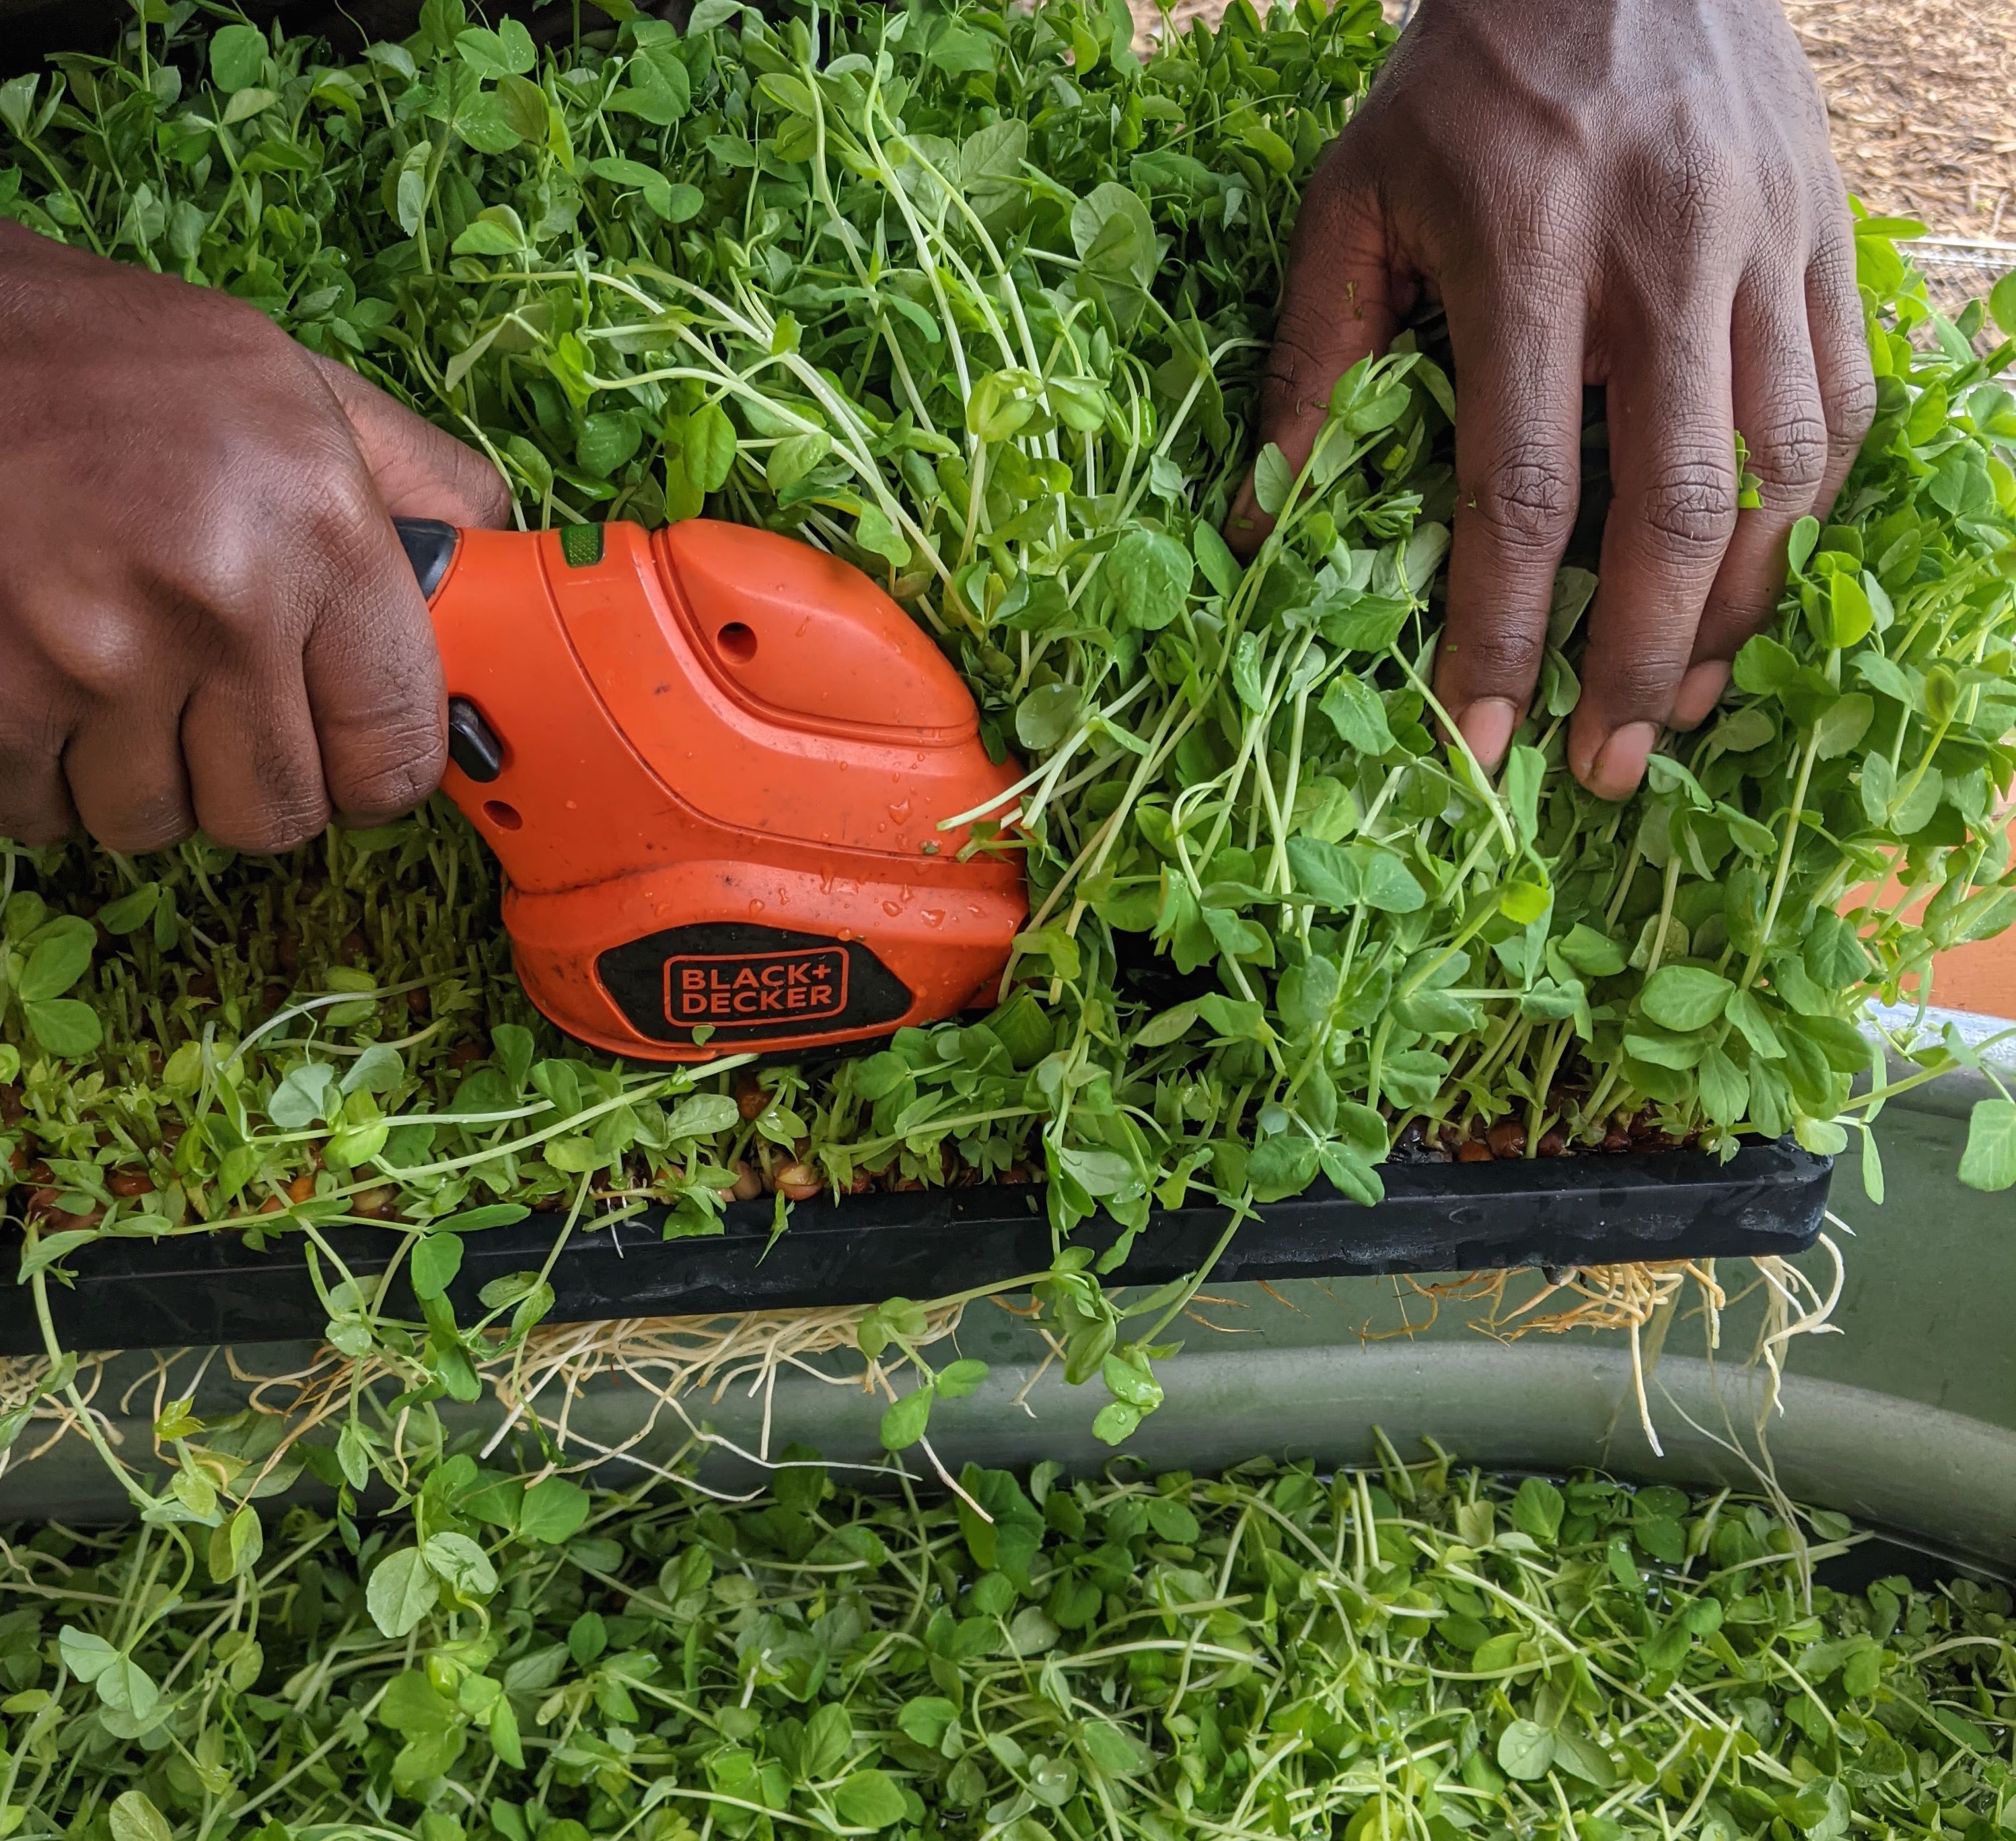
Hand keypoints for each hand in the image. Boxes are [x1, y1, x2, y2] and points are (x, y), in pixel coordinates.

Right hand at [0, 224, 510, 854]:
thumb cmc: (135, 367)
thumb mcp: (309, 394)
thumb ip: (422, 487)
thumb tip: (504, 576)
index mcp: (317, 538)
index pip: (395, 752)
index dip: (381, 775)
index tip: (360, 757)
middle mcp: (215, 609)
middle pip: (277, 813)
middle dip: (263, 786)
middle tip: (235, 716)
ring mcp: (91, 660)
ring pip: (155, 823)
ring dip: (150, 782)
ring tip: (134, 689)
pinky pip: (44, 815)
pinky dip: (49, 779)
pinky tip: (57, 696)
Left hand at [1228, 0, 1874, 799]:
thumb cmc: (1463, 85)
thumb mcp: (1352, 202)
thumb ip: (1310, 365)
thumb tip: (1264, 532)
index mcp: (1529, 257)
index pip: (1523, 492)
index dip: (1504, 636)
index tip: (1479, 745)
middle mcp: (1667, 262)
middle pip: (1678, 510)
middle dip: (1642, 663)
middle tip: (1607, 773)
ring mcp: (1767, 250)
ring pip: (1786, 475)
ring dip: (1738, 614)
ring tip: (1684, 707)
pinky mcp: (1828, 242)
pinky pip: (1841, 408)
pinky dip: (1806, 519)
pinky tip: (1753, 588)